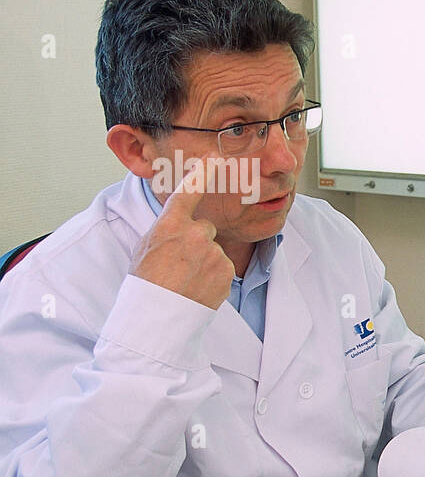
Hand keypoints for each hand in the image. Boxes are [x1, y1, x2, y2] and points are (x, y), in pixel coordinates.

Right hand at [129, 161, 233, 309]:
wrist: (156, 316)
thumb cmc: (146, 281)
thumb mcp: (146, 246)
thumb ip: (167, 228)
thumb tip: (179, 220)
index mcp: (170, 224)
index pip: (189, 192)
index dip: (202, 174)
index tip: (214, 160)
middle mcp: (195, 233)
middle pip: (205, 228)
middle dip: (197, 243)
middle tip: (179, 265)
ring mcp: (213, 252)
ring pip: (214, 250)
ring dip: (205, 262)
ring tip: (186, 279)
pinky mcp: (226, 270)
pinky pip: (222, 267)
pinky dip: (213, 277)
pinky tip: (198, 287)